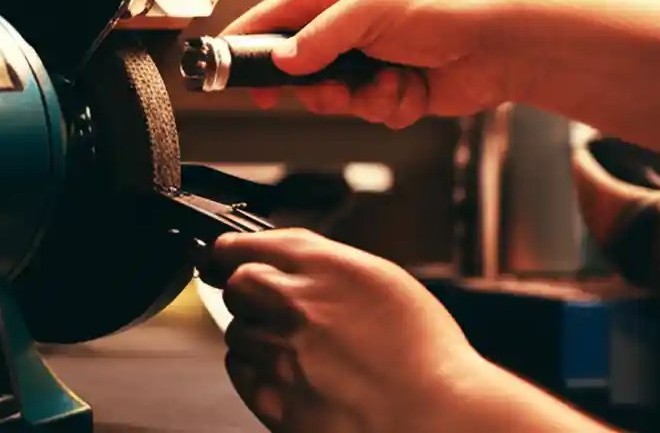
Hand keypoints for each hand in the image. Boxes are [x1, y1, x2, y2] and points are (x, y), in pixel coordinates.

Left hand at [201, 228, 485, 431]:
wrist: (436, 415)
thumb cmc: (425, 355)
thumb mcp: (383, 282)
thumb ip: (330, 266)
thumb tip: (293, 261)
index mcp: (325, 268)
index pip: (249, 244)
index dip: (230, 249)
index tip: (224, 254)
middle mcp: (295, 305)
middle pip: (236, 285)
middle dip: (246, 292)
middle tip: (269, 305)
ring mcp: (280, 353)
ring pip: (237, 330)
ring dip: (256, 332)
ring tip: (297, 348)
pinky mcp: (274, 398)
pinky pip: (241, 371)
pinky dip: (254, 368)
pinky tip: (288, 372)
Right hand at [221, 0, 536, 125]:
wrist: (504, 45)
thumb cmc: (450, 7)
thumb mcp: (371, 11)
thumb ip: (320, 37)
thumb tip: (284, 61)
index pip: (283, 11)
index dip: (254, 37)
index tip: (230, 61)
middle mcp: (358, 20)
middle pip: (305, 62)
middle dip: (316, 83)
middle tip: (327, 90)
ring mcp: (377, 55)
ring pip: (336, 93)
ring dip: (358, 97)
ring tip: (384, 85)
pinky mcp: (398, 85)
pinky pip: (370, 108)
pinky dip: (389, 105)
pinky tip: (411, 90)